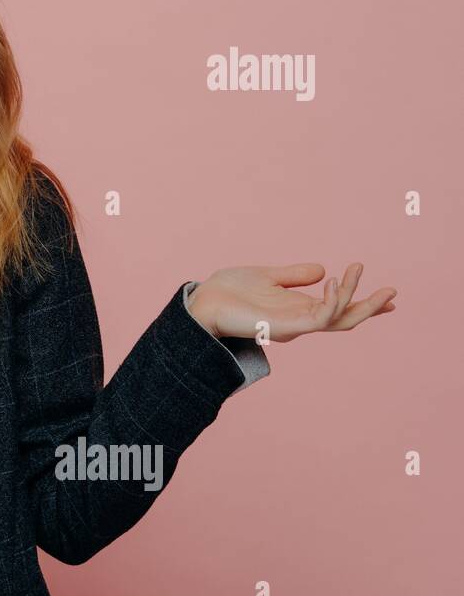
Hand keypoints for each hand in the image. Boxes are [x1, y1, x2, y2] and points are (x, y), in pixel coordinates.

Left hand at [187, 263, 395, 343]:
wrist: (202, 302)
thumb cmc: (228, 291)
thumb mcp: (268, 276)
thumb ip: (294, 275)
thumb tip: (322, 269)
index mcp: (297, 309)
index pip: (337, 309)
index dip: (362, 303)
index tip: (388, 296)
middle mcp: (299, 321)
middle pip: (345, 318)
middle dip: (371, 307)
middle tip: (393, 292)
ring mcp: (293, 325)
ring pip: (337, 318)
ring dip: (353, 295)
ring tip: (357, 268)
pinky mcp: (284, 327)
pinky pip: (318, 319)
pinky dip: (331, 302)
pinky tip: (334, 281)